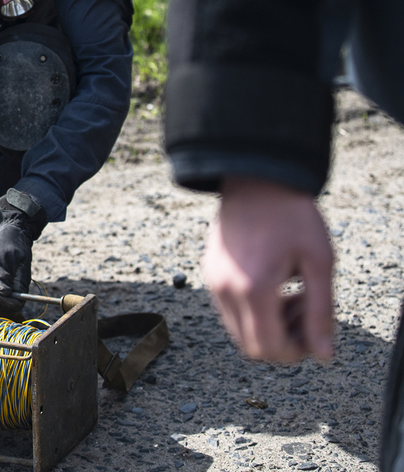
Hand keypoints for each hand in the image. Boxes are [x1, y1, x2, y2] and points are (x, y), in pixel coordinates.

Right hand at [204, 177, 333, 362]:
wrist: (255, 179)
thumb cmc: (291, 215)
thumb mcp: (318, 262)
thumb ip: (321, 312)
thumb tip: (323, 354)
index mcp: (254, 288)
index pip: (271, 349)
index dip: (298, 350)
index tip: (314, 327)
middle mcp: (226, 290)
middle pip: (253, 347)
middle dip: (284, 339)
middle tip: (304, 307)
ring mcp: (213, 282)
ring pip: (240, 331)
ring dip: (268, 325)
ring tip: (290, 293)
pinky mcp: (210, 273)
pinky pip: (230, 310)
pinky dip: (253, 310)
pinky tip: (273, 283)